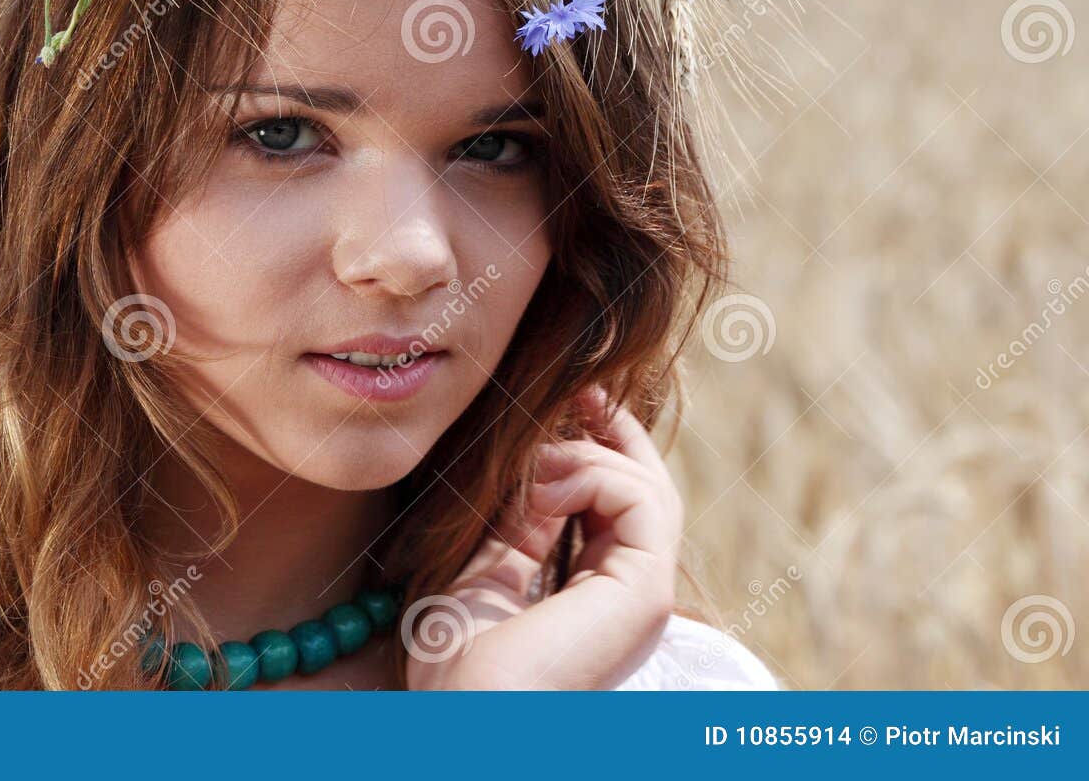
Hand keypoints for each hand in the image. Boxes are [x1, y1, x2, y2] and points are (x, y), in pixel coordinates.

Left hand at [404, 383, 683, 689]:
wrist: (462, 714)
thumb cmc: (457, 659)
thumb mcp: (484, 567)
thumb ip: (517, 519)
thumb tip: (536, 457)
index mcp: (596, 596)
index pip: (618, 506)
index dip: (600, 447)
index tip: (577, 398)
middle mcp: (630, 594)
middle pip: (646, 488)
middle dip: (614, 430)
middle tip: (584, 388)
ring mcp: (644, 593)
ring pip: (642, 484)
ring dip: (579, 456)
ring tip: (529, 474)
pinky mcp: (645, 589)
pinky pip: (635, 494)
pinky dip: (588, 472)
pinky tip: (543, 489)